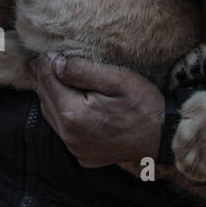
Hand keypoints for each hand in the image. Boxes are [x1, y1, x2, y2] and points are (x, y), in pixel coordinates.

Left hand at [31, 54, 164, 167]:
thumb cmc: (144, 105)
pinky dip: (61, 114)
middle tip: (45, 60)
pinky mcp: (83, 156)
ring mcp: (75, 149)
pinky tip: (70, 102)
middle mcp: (69, 136)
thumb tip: (55, 63)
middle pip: (44, 98)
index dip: (43, 63)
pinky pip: (63, 131)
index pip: (47, 81)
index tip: (42, 50)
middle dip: (45, 78)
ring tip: (56, 78)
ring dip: (51, 96)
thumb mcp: (117, 79)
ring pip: (50, 115)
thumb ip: (83, 70)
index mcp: (74, 113)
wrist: (163, 137)